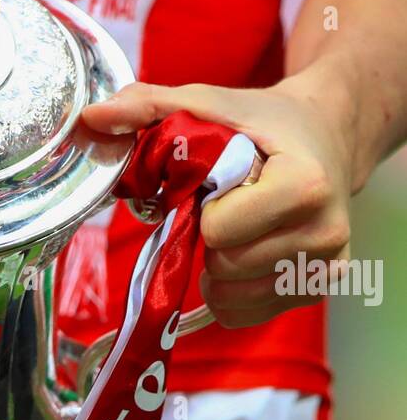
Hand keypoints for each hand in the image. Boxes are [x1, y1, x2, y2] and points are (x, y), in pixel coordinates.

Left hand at [80, 67, 356, 327]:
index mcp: (305, 185)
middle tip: (227, 207)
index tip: (220, 186)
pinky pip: (243, 315)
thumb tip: (91, 117)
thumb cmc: (265, 123)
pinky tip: (246, 253)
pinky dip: (230, 292)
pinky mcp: (316, 291)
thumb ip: (150, 107)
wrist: (328, 137)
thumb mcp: (210, 104)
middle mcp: (324, 233)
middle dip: (210, 239)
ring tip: (238, 228)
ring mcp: (325, 269)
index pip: (219, 231)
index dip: (204, 209)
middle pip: (225, 267)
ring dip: (217, 269)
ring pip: (230, 298)